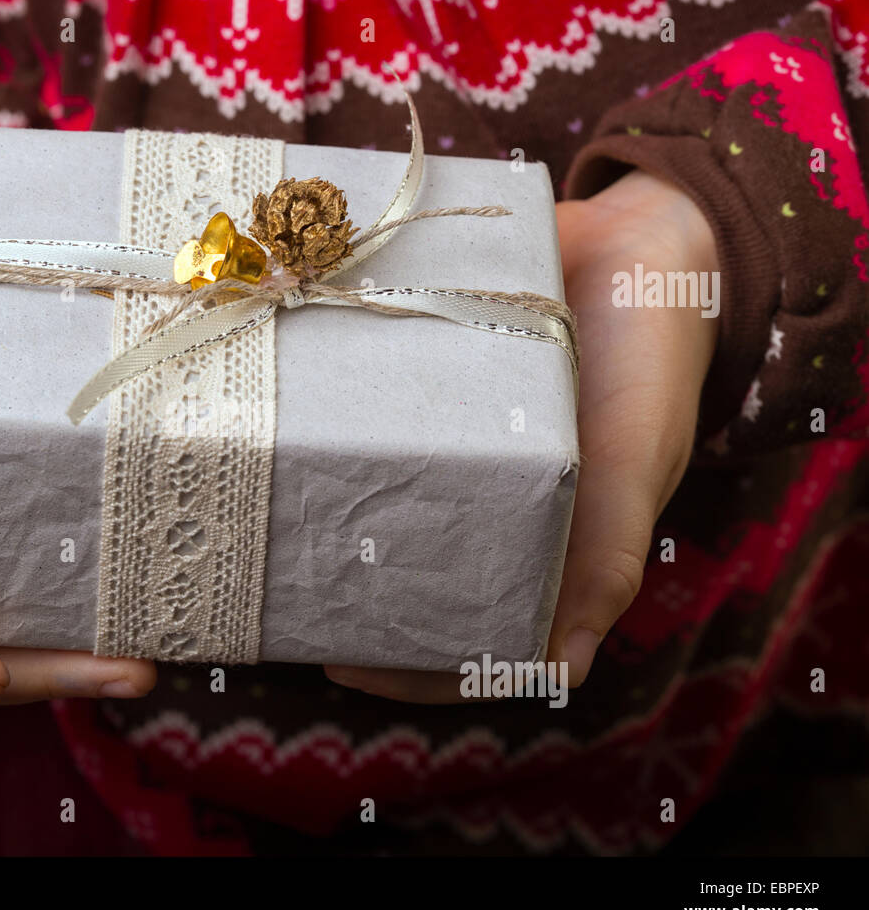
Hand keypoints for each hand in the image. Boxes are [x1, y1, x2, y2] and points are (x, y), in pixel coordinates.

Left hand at [324, 169, 719, 701]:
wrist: (641, 242)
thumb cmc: (651, 367)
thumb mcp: (636, 467)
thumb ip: (607, 559)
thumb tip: (561, 667)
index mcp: (533, 540)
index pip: (464, 634)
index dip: (408, 664)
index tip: (339, 661)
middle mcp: (477, 498)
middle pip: (399, 571)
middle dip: (345, 594)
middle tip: (279, 597)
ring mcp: (442, 441)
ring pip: (369, 496)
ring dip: (320, 512)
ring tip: (257, 517)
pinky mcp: (415, 380)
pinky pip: (363, 413)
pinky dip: (325, 423)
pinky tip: (273, 423)